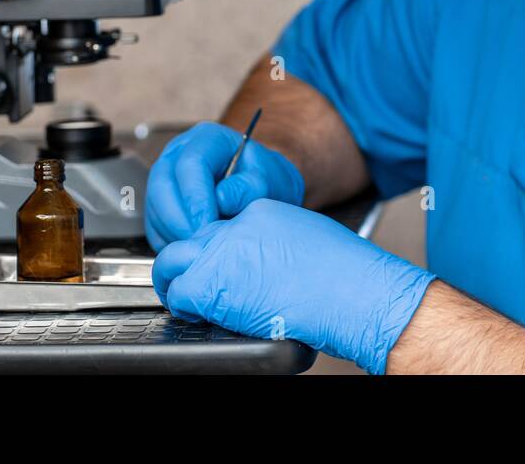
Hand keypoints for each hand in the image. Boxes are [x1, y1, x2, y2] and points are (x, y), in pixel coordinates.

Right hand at [145, 121, 304, 251]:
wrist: (256, 192)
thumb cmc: (260, 182)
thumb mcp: (264, 181)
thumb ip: (247, 188)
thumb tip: (222, 198)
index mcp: (206, 139)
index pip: (191, 163)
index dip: (196, 197)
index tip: (208, 226)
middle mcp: (178, 153)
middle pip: (162, 184)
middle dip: (179, 219)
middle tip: (199, 244)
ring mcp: (164, 176)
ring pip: (154, 206)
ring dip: (173, 232)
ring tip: (199, 248)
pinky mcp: (158, 202)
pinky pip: (152, 224)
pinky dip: (167, 241)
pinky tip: (190, 249)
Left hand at [152, 199, 435, 374]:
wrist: (353, 291)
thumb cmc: (345, 274)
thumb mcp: (307, 239)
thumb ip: (276, 244)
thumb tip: (263, 265)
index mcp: (260, 212)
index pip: (221, 227)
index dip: (217, 251)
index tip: (223, 268)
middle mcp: (236, 226)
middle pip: (190, 236)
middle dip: (185, 260)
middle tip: (190, 281)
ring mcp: (222, 253)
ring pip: (171, 260)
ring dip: (175, 280)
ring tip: (186, 298)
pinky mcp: (213, 283)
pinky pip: (180, 293)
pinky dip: (183, 305)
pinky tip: (197, 313)